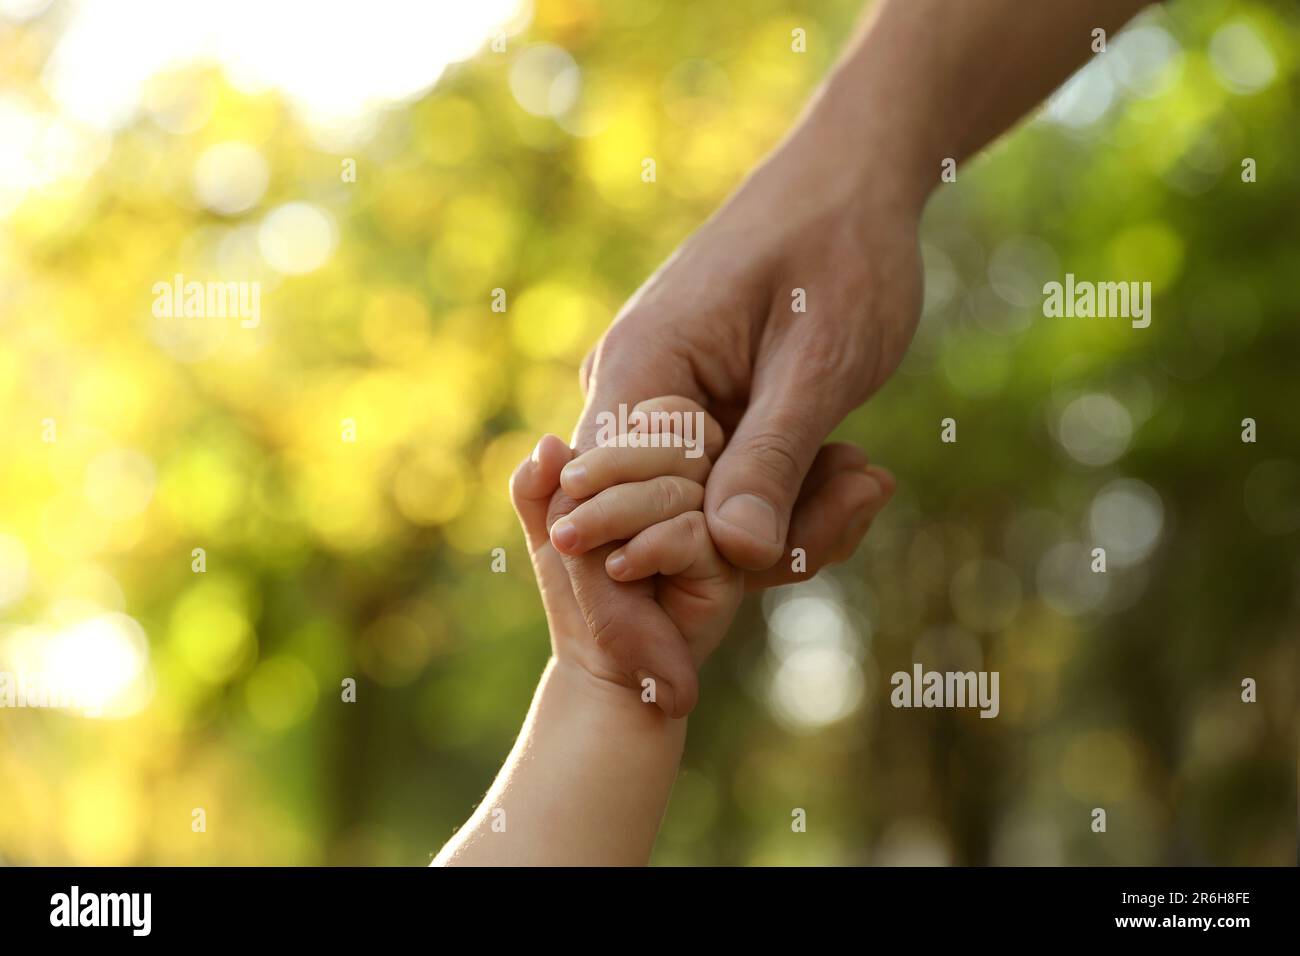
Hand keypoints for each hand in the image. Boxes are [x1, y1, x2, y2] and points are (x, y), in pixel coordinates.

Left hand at [513, 398, 743, 696]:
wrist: (600, 664)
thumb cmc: (580, 589)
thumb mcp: (549, 525)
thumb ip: (540, 483)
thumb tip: (550, 446)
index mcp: (667, 461)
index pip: (662, 415)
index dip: (618, 438)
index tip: (570, 479)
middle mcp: (705, 484)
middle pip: (676, 441)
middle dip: (608, 469)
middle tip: (565, 508)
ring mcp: (722, 523)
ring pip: (679, 486)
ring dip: (614, 512)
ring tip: (573, 541)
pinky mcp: (728, 566)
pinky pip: (693, 533)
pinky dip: (646, 546)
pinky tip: (618, 569)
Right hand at [552, 113, 911, 714]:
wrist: (851, 179)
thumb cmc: (843, 255)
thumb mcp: (821, 363)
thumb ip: (772, 459)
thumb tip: (735, 556)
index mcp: (640, 371)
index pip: (604, 511)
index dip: (632, 603)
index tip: (672, 688)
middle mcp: (629, 387)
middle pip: (632, 521)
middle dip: (694, 582)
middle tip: (732, 640)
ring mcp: (658, 396)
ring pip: (677, 508)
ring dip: (747, 538)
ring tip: (827, 527)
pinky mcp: (694, 405)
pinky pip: (709, 481)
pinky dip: (763, 506)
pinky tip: (839, 492)